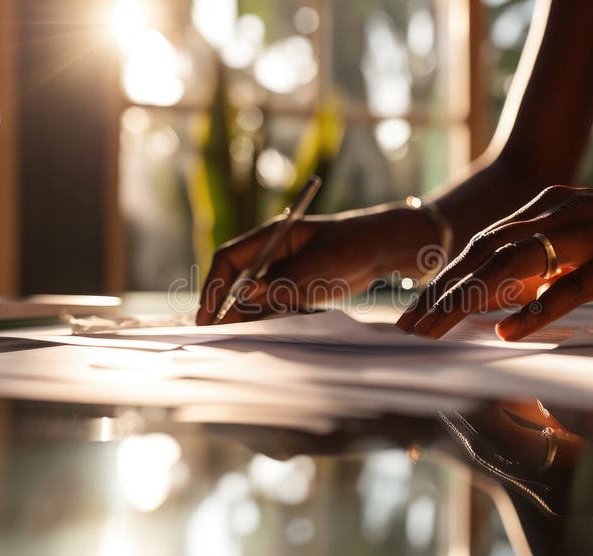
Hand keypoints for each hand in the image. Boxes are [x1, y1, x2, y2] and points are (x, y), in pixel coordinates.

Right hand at [197, 205, 436, 324]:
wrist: (385, 249)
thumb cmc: (353, 245)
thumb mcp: (318, 264)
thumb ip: (282, 281)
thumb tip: (246, 296)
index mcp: (272, 236)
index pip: (229, 259)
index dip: (214, 286)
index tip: (207, 312)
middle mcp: (272, 254)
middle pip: (236, 281)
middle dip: (222, 306)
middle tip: (211, 335)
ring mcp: (284, 273)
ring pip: (252, 298)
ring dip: (241, 318)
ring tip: (230, 342)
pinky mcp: (297, 289)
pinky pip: (272, 307)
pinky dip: (262, 321)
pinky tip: (255, 337)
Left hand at [397, 183, 592, 339]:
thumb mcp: (584, 244)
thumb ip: (545, 265)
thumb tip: (505, 297)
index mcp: (545, 210)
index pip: (480, 247)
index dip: (443, 280)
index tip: (414, 311)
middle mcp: (555, 214)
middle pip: (483, 255)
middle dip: (440, 293)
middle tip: (407, 328)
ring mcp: (587, 235)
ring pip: (512, 267)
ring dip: (467, 301)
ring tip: (436, 331)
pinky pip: (569, 287)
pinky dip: (536, 310)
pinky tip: (507, 333)